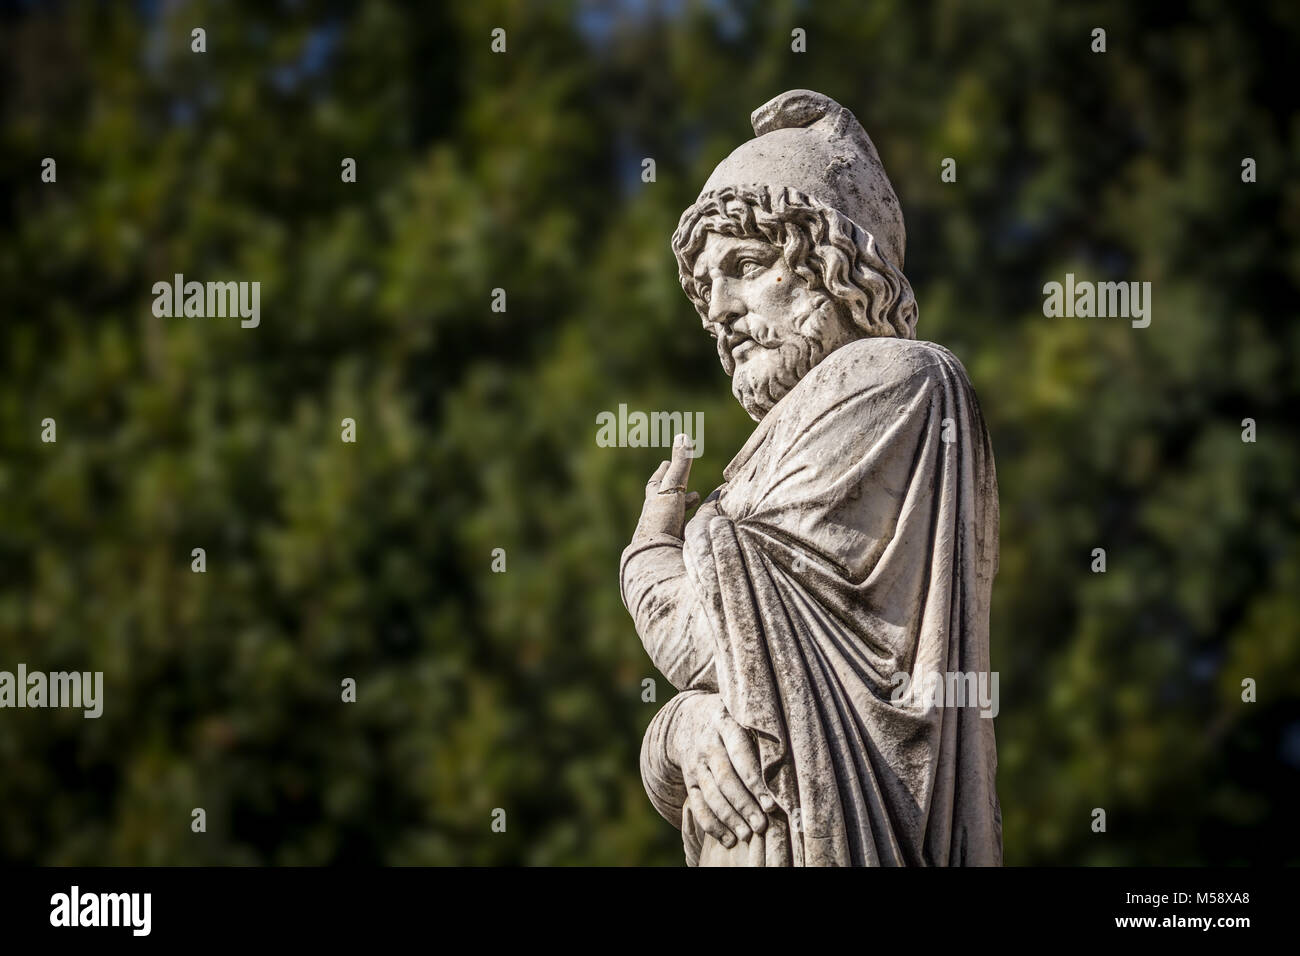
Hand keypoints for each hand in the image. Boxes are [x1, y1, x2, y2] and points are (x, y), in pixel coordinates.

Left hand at [633, 433, 700, 541]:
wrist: (657, 560)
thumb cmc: (660, 520)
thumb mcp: (672, 488)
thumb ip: (680, 464)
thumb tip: (682, 434)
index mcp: (654, 502)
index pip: (657, 482)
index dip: (664, 472)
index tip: (667, 462)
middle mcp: (659, 518)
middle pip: (667, 501)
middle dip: (678, 492)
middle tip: (689, 489)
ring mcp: (668, 535)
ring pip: (678, 517)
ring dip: (688, 509)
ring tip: (699, 503)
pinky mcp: (678, 549)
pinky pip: (687, 533)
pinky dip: (697, 525)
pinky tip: (704, 527)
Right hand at [671, 694, 775, 847]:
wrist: (687, 717)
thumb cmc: (731, 718)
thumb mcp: (742, 712)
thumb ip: (760, 731)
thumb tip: (790, 761)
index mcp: (724, 723)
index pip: (740, 753)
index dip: (755, 780)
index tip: (771, 803)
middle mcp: (707, 743)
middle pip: (725, 779)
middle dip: (744, 805)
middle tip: (761, 825)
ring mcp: (695, 763)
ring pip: (710, 795)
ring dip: (729, 818)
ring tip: (747, 835)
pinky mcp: (688, 779)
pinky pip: (697, 805)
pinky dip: (712, 825)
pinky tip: (728, 839)